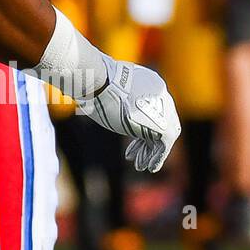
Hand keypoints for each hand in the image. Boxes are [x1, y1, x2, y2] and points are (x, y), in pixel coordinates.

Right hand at [74, 54, 181, 172]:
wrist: (102, 83)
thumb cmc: (94, 83)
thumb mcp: (104, 88)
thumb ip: (108, 98)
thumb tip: (84, 104)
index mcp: (150, 83)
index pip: (152, 107)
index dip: (142, 124)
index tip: (133, 140)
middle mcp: (160, 95)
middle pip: (159, 121)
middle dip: (148, 140)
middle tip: (138, 156)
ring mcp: (164, 111)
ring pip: (163, 135)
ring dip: (152, 152)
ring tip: (141, 166)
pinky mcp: (163, 126)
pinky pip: (164, 145)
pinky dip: (158, 157)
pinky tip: (150, 167)